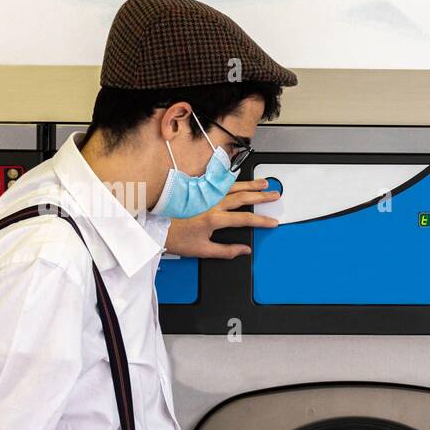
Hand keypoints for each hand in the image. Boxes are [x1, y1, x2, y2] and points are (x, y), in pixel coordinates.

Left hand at [162, 179, 280, 258]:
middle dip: (262, 196)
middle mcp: (211, 204)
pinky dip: (231, 180)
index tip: (272, 222)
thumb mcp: (202, 250)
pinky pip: (218, 183)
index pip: (245, 219)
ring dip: (250, 184)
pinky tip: (239, 178)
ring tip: (263, 183)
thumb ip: (226, 251)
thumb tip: (243, 250)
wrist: (154, 228)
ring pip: (232, 186)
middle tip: (275, 194)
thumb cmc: (174, 238)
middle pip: (243, 197)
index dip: (262, 220)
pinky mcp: (197, 191)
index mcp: (214, 219)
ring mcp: (204, 195)